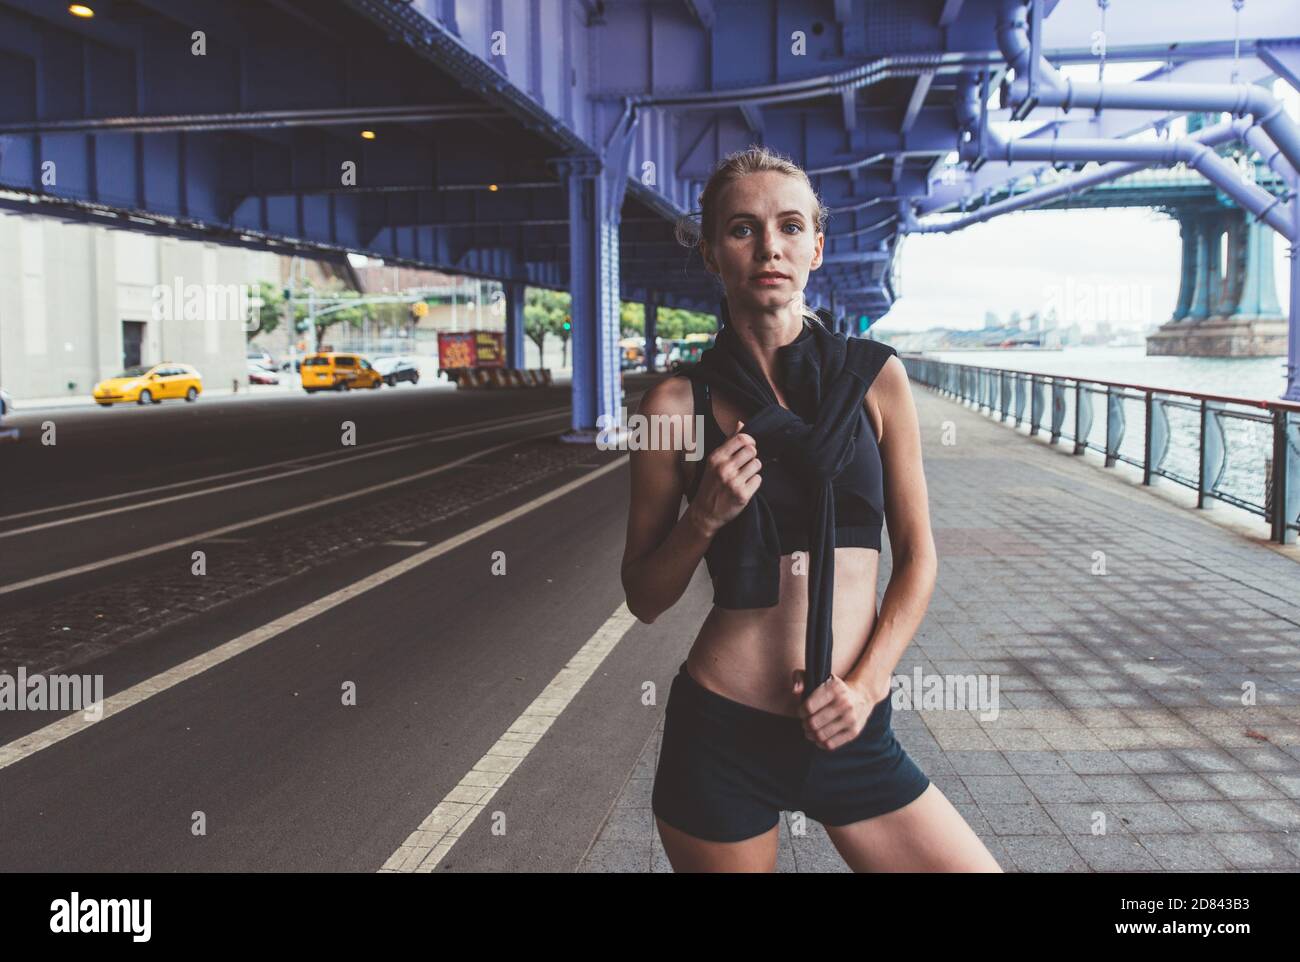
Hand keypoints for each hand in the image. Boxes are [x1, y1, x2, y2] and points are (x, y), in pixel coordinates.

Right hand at [689, 419, 761, 535]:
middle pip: (752, 451)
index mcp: (716, 458)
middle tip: (745, 465)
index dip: (750, 441)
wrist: (704, 513)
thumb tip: (741, 423)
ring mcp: (734, 483)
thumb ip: (728, 442)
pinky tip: (745, 486)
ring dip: (753, 470)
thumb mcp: (714, 462)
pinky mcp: (743, 495)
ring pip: (757, 465)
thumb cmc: (710, 485)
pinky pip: (758, 480)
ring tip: (744, 476)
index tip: (749, 447)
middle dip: (752, 456)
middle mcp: (724, 469)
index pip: (742, 439)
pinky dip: (754, 483)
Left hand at [792, 668, 874, 751]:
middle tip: (805, 722)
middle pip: (813, 723)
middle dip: (805, 724)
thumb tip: (795, 691)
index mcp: (834, 688)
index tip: (802, 711)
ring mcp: (850, 719)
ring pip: (820, 735)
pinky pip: (830, 744)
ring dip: (810, 735)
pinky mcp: (853, 732)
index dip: (800, 712)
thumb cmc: (832, 688)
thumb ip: (800, 677)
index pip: (808, 707)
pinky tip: (819, 737)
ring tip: (810, 730)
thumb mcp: (818, 676)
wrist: (861, 697)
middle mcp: (844, 703)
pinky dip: (820, 743)